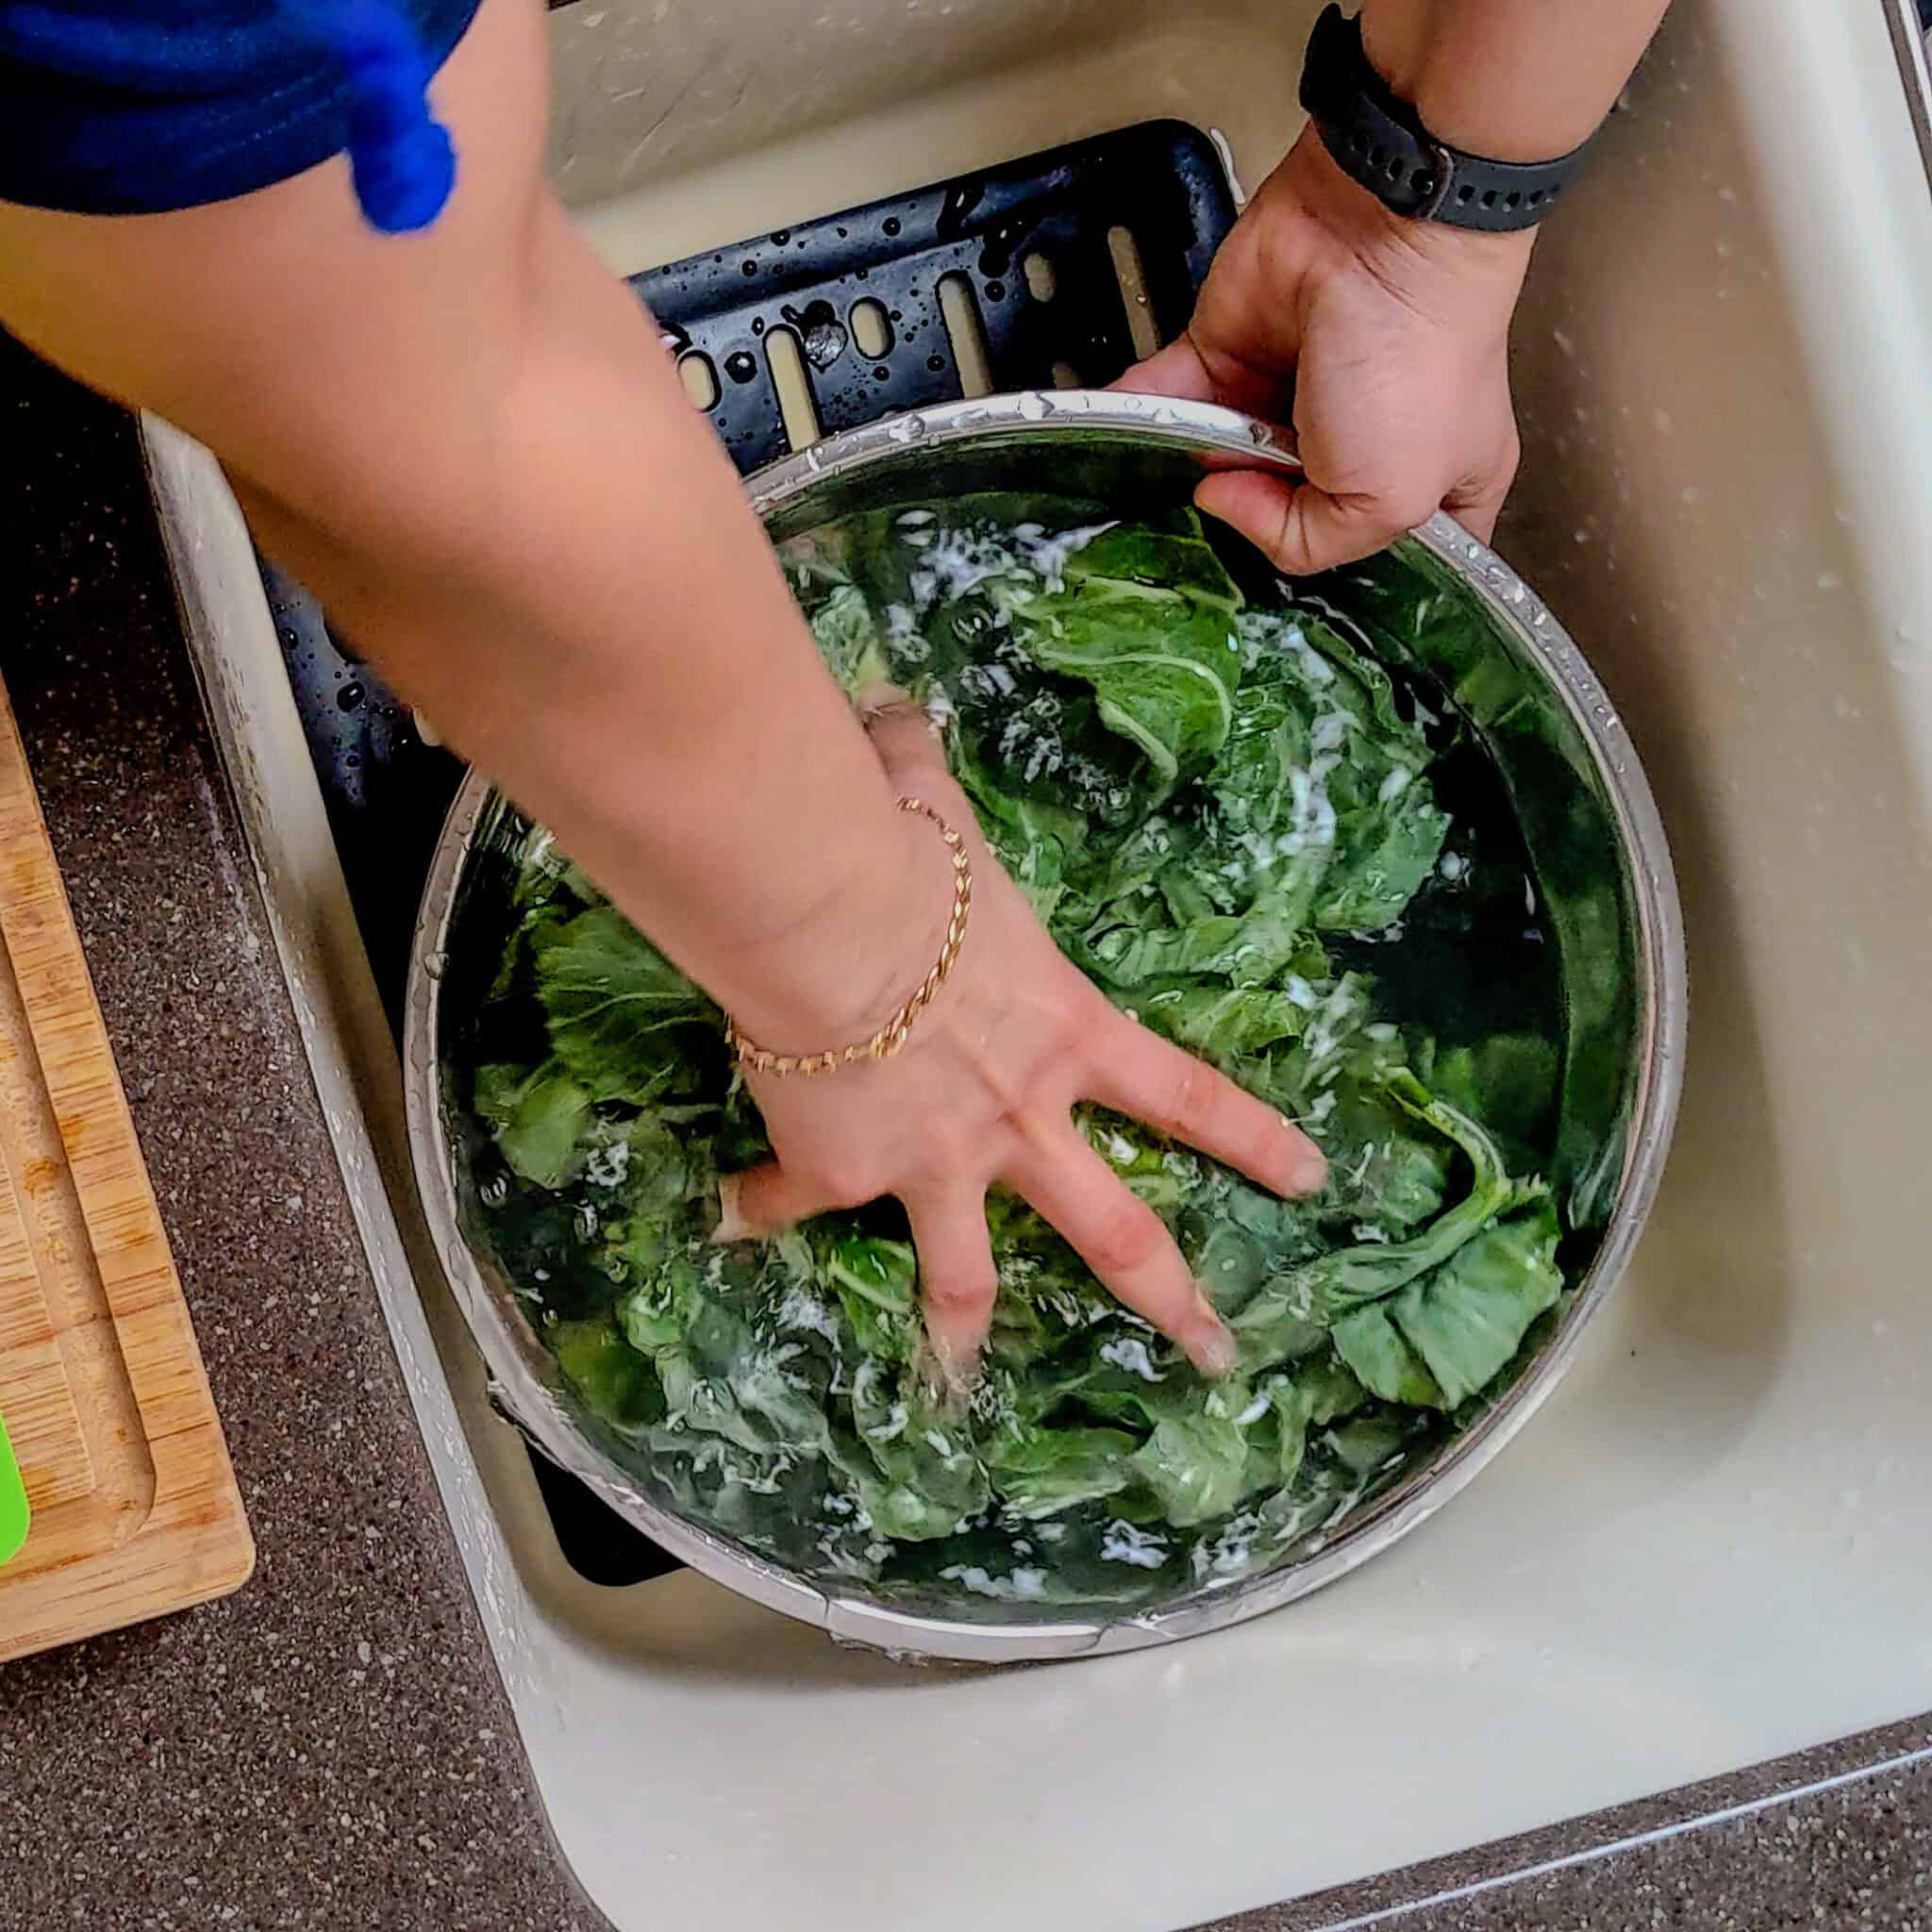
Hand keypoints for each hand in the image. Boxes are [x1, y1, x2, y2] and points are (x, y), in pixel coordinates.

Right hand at [714, 695, 1328, 1389]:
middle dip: (1168, 1300)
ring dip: (967, 1333)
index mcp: (1067, 1030)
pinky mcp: (843, 1175)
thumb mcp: (934, 800)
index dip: (1253, 1141)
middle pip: (1116, 1231)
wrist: (833, 922)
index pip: (1187, 1095)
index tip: (1310, 1182)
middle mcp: (1017, 1117)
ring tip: (965, 1386)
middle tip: (1212, 1356)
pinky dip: (763, 1215)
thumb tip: (891, 707)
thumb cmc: (909, 852)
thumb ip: (923, 764)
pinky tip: (734, 1224)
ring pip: (968, 1276)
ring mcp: (934, 1161)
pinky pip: (794, 1205)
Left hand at [1117, 126, 1532, 573]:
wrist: (1375, 231)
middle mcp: (1356, 452)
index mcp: (1429, 492)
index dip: (1348, 597)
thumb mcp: (1388, 501)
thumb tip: (1221, 502)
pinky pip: (1169, 402)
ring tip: (1144, 512)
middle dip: (1244, 543)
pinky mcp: (1227, 357)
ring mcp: (1286, 404)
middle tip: (1205, 572)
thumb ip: (1305, 542)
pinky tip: (1100, 453)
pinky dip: (1136, 422)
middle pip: (1287, 523)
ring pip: (1219, 466)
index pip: (1388, 567)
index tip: (1296, 618)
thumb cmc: (1412, 364)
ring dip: (1181, 482)